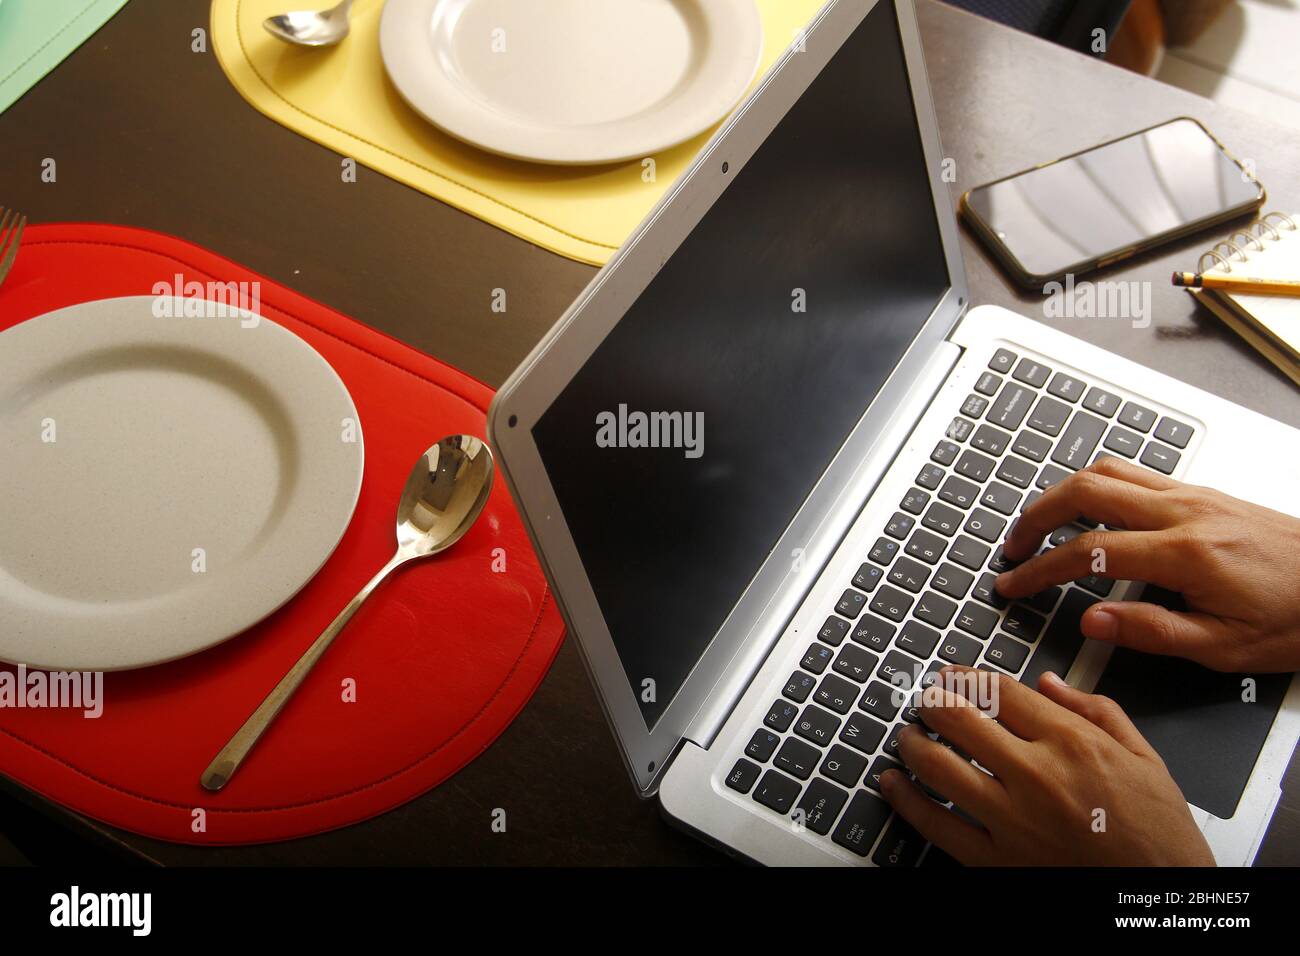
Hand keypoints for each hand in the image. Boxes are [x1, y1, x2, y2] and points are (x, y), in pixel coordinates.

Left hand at [879, 667, 1213, 865]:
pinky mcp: (996, 860)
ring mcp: (1012, 819)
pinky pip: (936, 825)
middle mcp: (1037, 776)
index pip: (999, 691)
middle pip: (959, 718)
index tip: (953, 675)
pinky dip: (906, 800)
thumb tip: (1050, 682)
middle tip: (924, 698)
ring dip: (913, 743)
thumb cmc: (1159, 833)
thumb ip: (1097, 711)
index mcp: (1073, 743)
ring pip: (937, 766)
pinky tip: (894, 783)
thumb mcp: (1145, 758)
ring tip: (909, 735)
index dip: (966, 676)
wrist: (1159, 896)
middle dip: (932, 700)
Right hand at [995, 456, 1299, 672]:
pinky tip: (1090, 512)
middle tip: (1013, 547)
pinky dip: (1097, 485)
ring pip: (1108, 470)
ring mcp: (1194, 494)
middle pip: (1086, 490)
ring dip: (1062, 493)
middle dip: (1036, 516)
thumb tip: (1091, 621)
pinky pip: (1135, 473)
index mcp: (1187, 555)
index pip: (1090, 553)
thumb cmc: (1298, 618)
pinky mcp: (1204, 492)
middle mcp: (1185, 512)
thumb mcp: (1227, 649)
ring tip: (1040, 525)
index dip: (1041, 569)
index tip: (1014, 584)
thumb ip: (1153, 632)